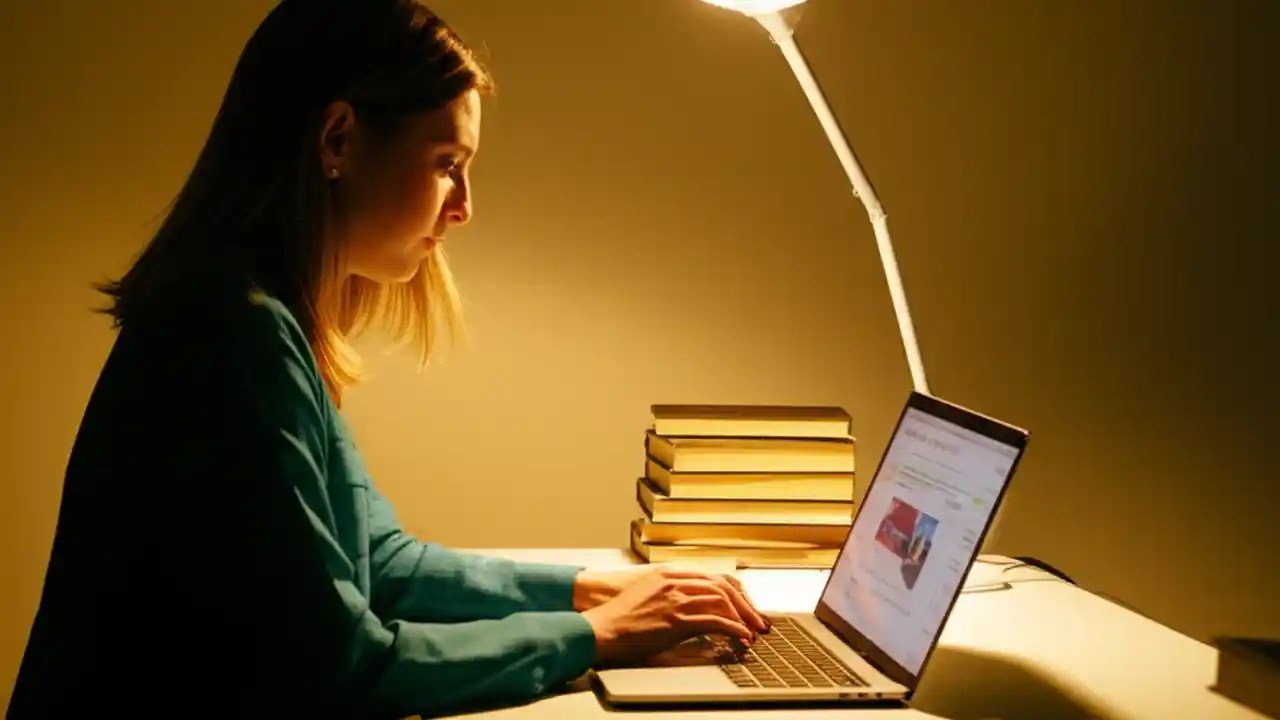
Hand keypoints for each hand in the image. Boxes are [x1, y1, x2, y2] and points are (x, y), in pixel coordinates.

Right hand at [580, 568, 769, 664]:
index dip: (736, 593)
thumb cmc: (620, 616)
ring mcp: (677, 598)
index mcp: (670, 572)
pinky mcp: (677, 619)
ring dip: (743, 618)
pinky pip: (715, 621)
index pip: (715, 577)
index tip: (746, 607)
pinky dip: (733, 630)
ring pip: (723, 601)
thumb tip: (693, 604)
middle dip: (746, 605)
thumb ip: (671, 592)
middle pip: (724, 586)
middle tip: (758, 621)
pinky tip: (740, 638)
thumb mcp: (648, 593)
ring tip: (752, 633)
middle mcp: (676, 581)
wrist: (601, 627)